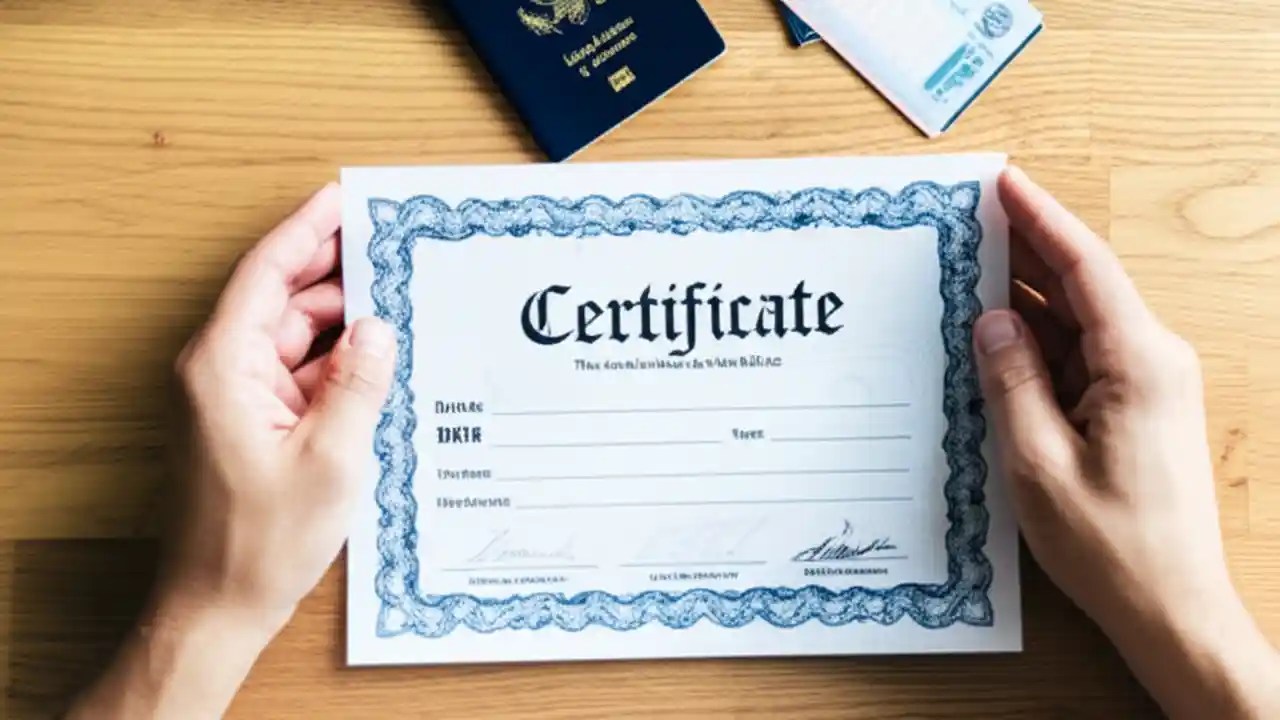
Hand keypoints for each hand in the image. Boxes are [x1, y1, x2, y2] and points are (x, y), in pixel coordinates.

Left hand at [67, 183, 395, 719]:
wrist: (218, 606)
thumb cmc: (259, 542)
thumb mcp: (332, 458)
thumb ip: (360, 383)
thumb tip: (379, 327)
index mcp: (225, 365)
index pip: (268, 272)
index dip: (308, 229)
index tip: (345, 198)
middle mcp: (222, 371)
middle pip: (284, 298)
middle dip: (338, 273)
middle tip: (395, 249)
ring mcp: (236, 398)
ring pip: (294, 337)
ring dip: (343, 324)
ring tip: (401, 303)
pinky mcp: (252, 424)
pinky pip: (298, 375)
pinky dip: (336, 365)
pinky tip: (379, 363)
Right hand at [974, 167, 1278, 718]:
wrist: (1172, 608)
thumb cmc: (1111, 545)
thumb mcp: (1038, 464)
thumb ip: (1011, 381)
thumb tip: (991, 320)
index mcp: (1137, 363)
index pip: (1084, 267)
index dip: (1039, 219)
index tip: (1003, 181)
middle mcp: (1151, 361)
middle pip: (1082, 286)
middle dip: (1024, 250)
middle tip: (966, 221)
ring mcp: (1147, 384)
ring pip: (1078, 321)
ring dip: (1026, 299)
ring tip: (967, 272)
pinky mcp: (1136, 408)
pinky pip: (1080, 356)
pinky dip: (1038, 342)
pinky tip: (996, 339)